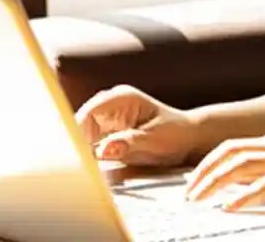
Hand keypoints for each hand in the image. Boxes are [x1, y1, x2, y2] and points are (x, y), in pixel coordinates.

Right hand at [75, 85, 202, 166]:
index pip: (90, 111)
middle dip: (77, 141)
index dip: (78, 130)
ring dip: (81, 148)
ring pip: (82, 132)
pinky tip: (90, 165)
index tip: (75, 152)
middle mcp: (110, 103)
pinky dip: (88, 153)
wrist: (188, 139)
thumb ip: (129, 143)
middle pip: (81, 121)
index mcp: (122, 98)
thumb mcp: (155, 140)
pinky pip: (90, 141)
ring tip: (83, 167)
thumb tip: (104, 149)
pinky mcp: (107, 131)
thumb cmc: (176, 135)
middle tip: (77, 164)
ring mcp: (108, 117)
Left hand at [184, 131, 264, 211]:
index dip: (209, 161)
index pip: (234, 146)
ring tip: (200, 200)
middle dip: (204, 172)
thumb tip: (249, 191)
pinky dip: (244, 196)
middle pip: (231, 152)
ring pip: (242, 166)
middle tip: (188, 193)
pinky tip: (231, 207)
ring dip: (215, 183)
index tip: (193, 179)